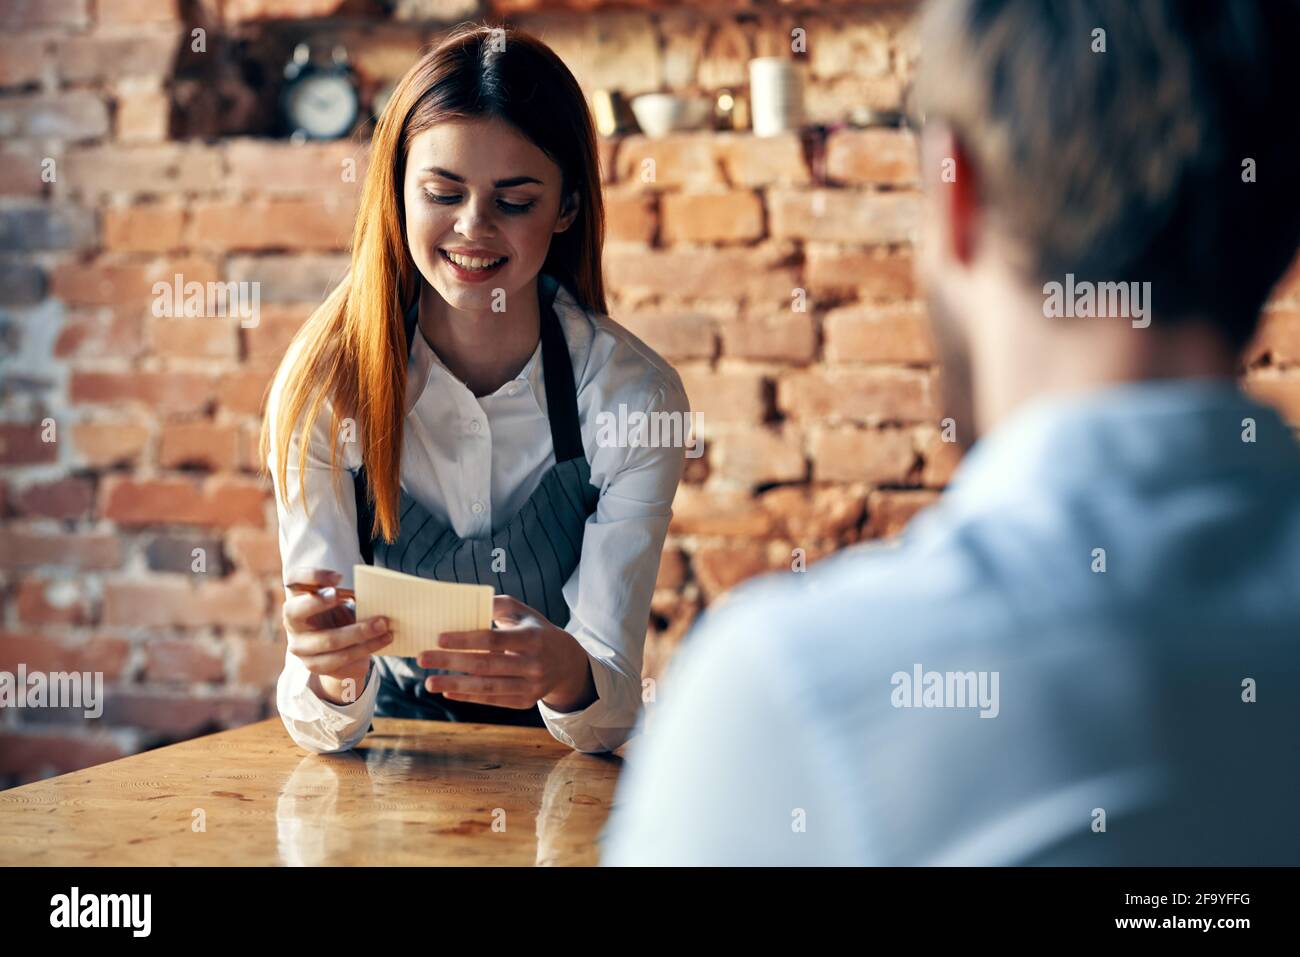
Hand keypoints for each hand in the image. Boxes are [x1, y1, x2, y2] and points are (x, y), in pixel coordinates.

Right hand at [282, 566, 392, 704]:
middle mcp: (292, 622)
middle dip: (322, 603)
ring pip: (329, 640)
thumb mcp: (341, 603)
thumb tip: (375, 591)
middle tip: (353, 596)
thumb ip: (348, 595)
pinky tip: (384, 639)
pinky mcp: (315, 665)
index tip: (339, 577)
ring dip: (361, 632)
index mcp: (298, 597)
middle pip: (297, 611)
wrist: (339, 652)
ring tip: (383, 624)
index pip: (294, 579)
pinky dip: (367, 648)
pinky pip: (343, 658)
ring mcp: (300, 647)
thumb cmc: (340, 617)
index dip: (312, 576)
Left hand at [416, 595, 596, 711]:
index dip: (466, 640)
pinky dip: (469, 697)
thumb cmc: (534, 630)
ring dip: (455, 685)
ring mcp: (531, 686)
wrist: (565, 661)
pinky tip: (448, 692)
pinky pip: (493, 700)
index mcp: (532, 638)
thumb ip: (497, 605)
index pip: (494, 639)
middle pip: (486, 665)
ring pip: (488, 687)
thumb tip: (464, 606)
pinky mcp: (525, 701)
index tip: (438, 638)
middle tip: (422, 658)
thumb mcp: (523, 612)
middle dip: (451, 662)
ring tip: (429, 682)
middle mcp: (534, 664)